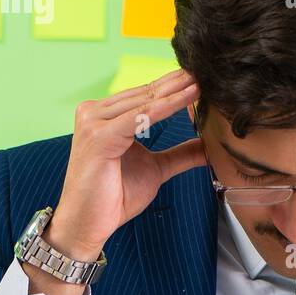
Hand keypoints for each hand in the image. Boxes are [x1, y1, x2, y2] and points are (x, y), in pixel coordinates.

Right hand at [46, 69, 205, 262]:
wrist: (88, 224)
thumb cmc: (114, 196)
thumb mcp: (156, 169)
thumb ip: (179, 154)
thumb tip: (207, 146)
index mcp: (104, 116)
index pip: (144, 96)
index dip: (173, 87)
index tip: (200, 78)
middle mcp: (94, 112)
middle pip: (145, 94)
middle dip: (177, 83)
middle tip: (205, 70)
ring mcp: (93, 122)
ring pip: (144, 102)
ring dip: (175, 92)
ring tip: (200, 82)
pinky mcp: (98, 135)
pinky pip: (140, 117)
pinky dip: (166, 107)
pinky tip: (187, 98)